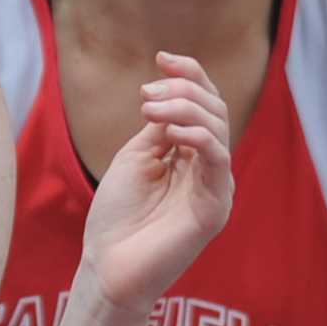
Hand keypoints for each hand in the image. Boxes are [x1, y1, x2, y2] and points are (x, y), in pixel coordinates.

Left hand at [81, 52, 232, 312]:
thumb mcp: (135, 159)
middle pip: (214, 110)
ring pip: (218, 128)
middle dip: (182, 91)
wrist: (108, 268)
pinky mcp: (215, 207)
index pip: (203, 104)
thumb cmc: (115, 219)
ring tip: (150, 110)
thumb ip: (159, 130)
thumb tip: (174, 97)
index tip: (162, 57)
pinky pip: (218, 160)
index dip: (190, 75)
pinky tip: (171, 133)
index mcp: (189, 155)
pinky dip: (198, 137)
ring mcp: (215, 187)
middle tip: (145, 96)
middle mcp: (208, 168)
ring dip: (185, 109)